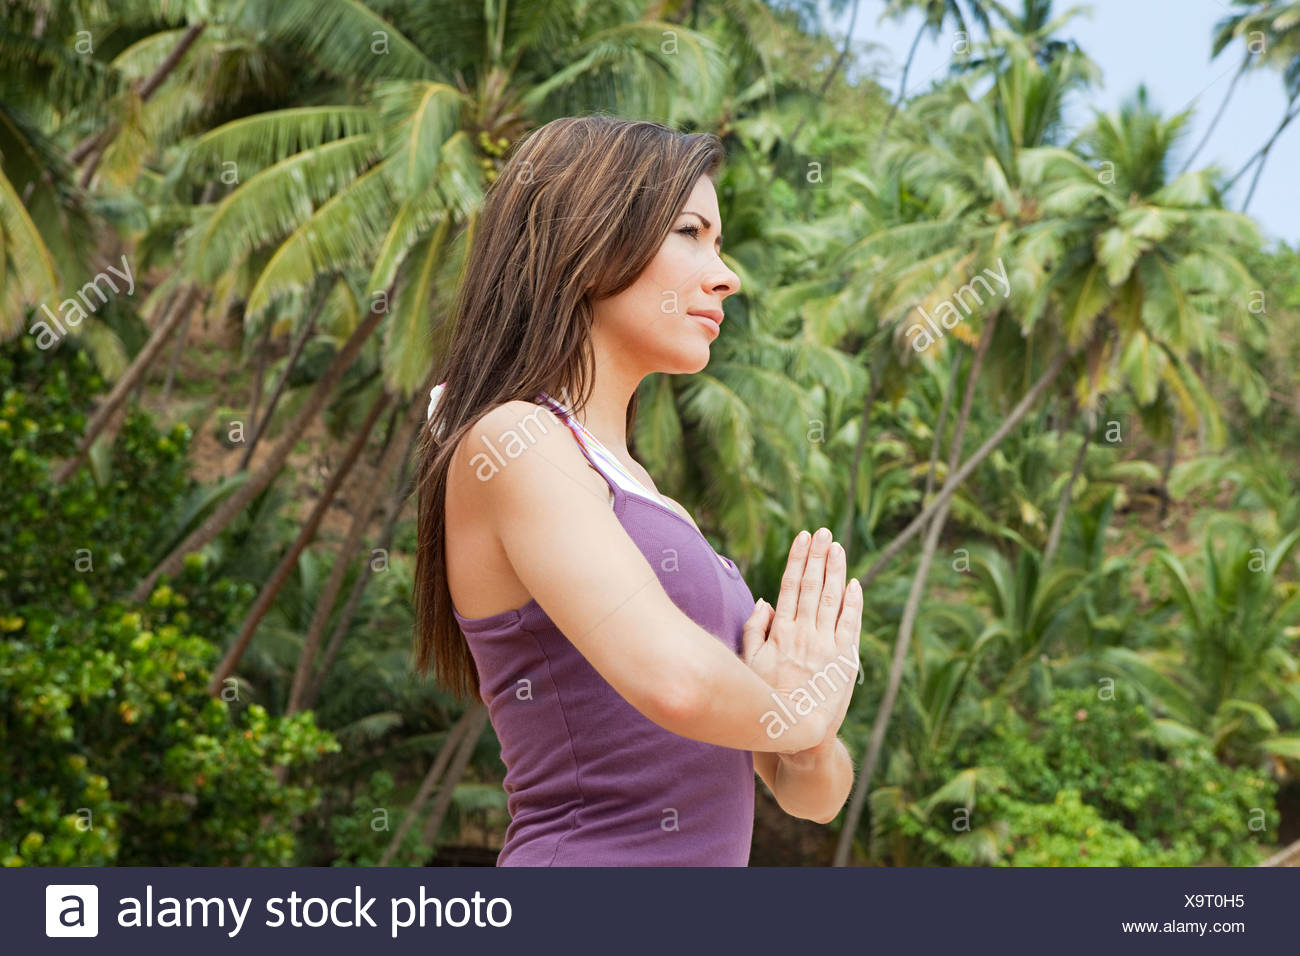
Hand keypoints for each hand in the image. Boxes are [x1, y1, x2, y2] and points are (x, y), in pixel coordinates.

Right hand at [742, 527, 862, 753]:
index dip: (798, 559)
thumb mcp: (748, 663)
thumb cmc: (765, 699)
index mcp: (780, 632)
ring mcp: (826, 645)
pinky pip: (850, 624)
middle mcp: (804, 633)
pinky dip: (853, 603)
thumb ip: (754, 629)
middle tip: (824, 533)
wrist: (796, 732)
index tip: (802, 538)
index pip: (790, 585)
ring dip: (836, 571)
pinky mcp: (845, 659)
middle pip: (813, 585)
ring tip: (838, 548)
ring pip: (833, 599)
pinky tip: (855, 584)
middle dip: (818, 556)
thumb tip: (764, 601)